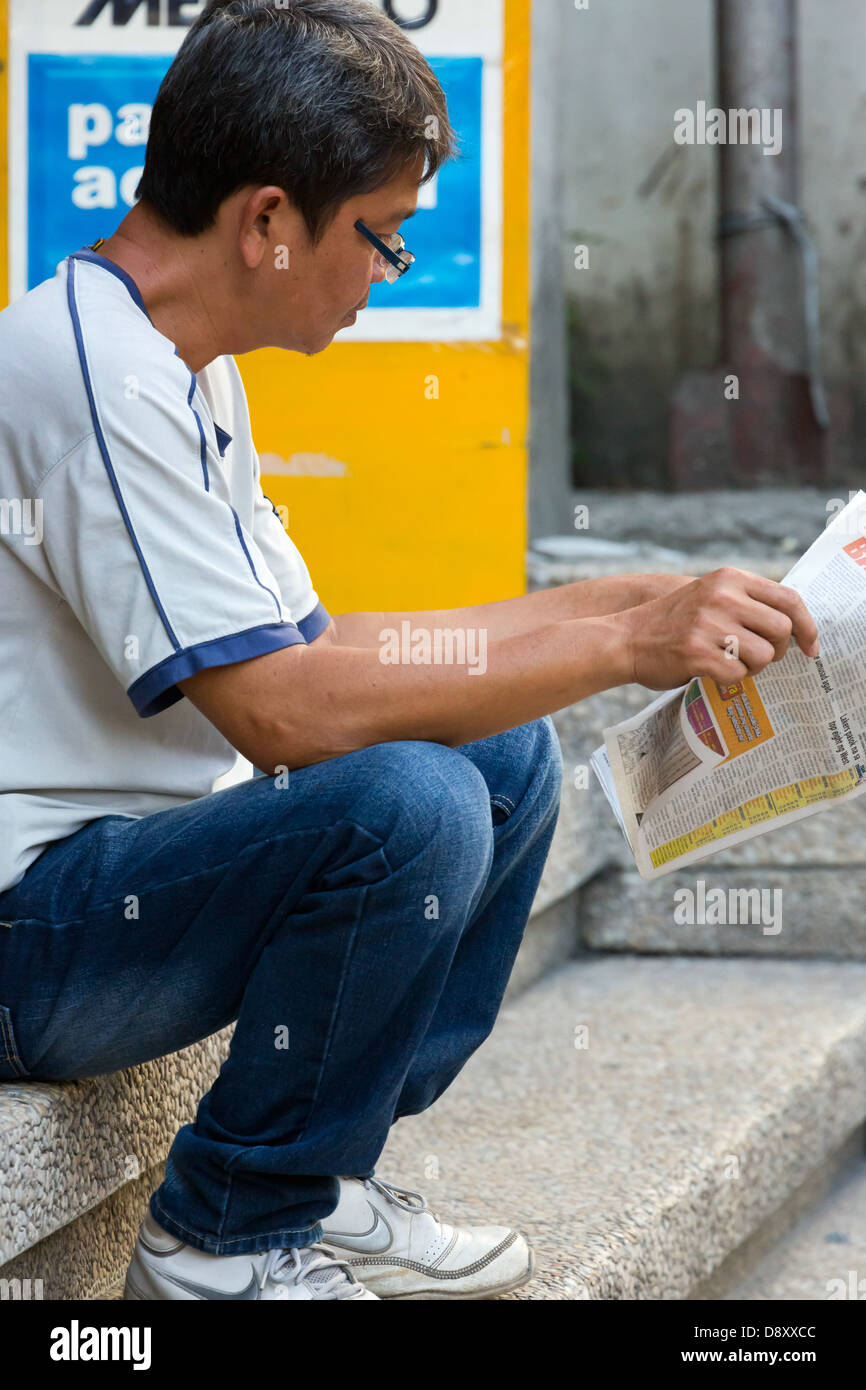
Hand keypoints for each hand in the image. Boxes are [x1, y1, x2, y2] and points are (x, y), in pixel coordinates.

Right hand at [616, 567, 819, 690]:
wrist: (625, 638)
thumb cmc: (672, 622)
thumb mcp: (708, 594)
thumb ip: (744, 601)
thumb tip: (791, 624)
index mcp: (729, 578)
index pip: (788, 599)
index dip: (807, 626)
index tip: (810, 646)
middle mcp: (722, 597)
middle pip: (782, 629)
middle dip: (777, 650)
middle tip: (759, 658)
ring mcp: (709, 624)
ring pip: (764, 655)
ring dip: (753, 667)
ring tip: (731, 664)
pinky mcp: (697, 653)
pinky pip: (738, 675)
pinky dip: (731, 680)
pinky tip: (713, 673)